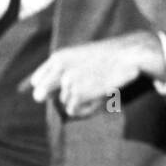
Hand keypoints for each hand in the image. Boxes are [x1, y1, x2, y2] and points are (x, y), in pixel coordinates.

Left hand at [21, 31, 165, 117]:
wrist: (129, 54)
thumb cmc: (109, 57)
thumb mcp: (81, 57)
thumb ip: (62, 72)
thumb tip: (40, 95)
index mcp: (58, 57)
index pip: (35, 81)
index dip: (46, 87)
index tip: (53, 91)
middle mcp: (59, 68)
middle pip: (42, 95)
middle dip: (55, 97)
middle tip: (77, 92)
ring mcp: (67, 82)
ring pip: (63, 103)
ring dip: (78, 100)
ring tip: (97, 87)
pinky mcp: (77, 94)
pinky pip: (73, 111)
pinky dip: (85, 108)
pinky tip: (99, 97)